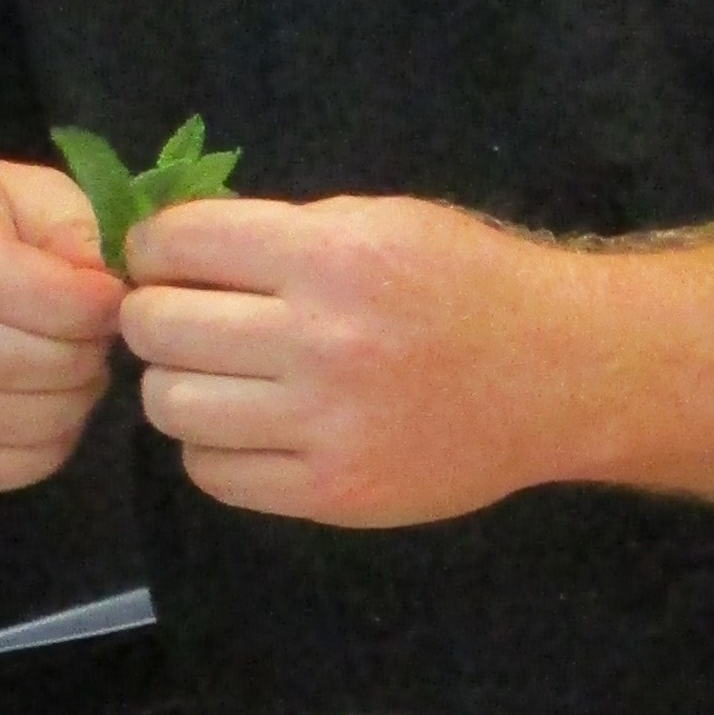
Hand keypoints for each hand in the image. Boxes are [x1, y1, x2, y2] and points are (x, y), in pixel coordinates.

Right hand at [0, 149, 124, 515]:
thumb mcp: (25, 194)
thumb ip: (67, 226)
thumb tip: (96, 284)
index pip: (0, 280)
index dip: (74, 304)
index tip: (114, 304)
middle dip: (69, 360)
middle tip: (102, 350)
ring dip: (54, 412)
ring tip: (83, 383)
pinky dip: (22, 460)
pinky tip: (55, 428)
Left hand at [119, 195, 566, 525]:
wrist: (560, 372)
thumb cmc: (466, 281)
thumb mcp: (380, 222)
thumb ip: (282, 232)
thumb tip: (172, 246)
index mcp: (332, 256)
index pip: (179, 243)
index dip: (154, 247)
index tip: (166, 260)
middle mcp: (320, 340)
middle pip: (157, 328)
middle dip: (154, 316)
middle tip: (182, 318)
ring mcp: (325, 424)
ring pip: (171, 407)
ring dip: (177, 385)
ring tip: (215, 375)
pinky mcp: (333, 492)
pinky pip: (214, 474)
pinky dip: (213, 447)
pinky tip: (249, 425)